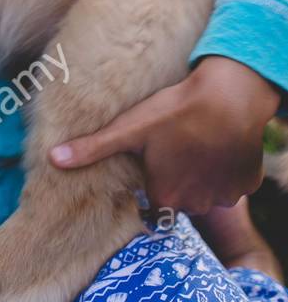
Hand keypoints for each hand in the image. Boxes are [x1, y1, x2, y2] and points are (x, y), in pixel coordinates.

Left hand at [50, 56, 279, 216]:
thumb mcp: (130, 128)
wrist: (231, 96)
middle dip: (177, 175)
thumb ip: (93, 148)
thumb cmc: (176, 111)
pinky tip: (219, 144)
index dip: (153, 172)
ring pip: (208, 189)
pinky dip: (228, 167)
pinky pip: (234, 180)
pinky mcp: (248, 182)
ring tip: (198, 141)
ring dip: (203, 172)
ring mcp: (226, 196)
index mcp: (164, 196)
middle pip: (181, 194)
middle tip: (177, 143)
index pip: (153, 195)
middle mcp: (196, 204)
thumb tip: (53, 159)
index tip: (156, 154)